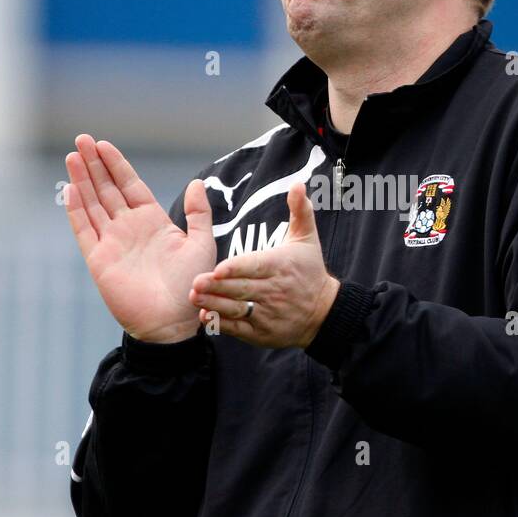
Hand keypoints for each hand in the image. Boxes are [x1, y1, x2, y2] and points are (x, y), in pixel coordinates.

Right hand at [64, 134, 215, 342]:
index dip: (116, 164)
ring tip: (73, 155)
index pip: (129, 185)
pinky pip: (84, 229)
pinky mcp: (99, 260)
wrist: (174, 322)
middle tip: (82, 138)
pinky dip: (76, 209)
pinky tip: (70, 189)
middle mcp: (129, 228)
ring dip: (82, 180)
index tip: (103, 144)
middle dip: (94, 164)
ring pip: (93, 204)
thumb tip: (198, 183)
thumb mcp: (202, 243)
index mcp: (152, 221)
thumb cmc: (192, 285)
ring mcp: (112, 242)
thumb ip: (198, 213)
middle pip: (106, 188)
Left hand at [188, 181, 338, 347]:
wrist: (324, 313)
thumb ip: (300, 210)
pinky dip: (222, 324)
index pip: (256, 266)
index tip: (218, 268)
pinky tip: (205, 316)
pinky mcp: (261, 333)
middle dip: (218, 286)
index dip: (237, 268)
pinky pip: (238, 329)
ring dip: (214, 304)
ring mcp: (267, 314)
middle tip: (194, 281)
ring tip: (193, 296)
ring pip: (237, 309)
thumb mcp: (308, 238)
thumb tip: (298, 183)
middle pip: (242, 288)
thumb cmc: (310, 271)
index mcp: (281, 266)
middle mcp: (274, 291)